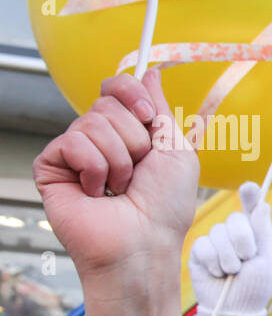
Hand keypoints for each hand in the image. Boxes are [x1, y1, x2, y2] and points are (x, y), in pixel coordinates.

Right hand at [33, 70, 199, 288]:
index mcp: (128, 132)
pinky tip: (96, 192)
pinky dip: (95, 167)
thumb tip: (151, 72)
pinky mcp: (51, 167)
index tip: (147, 116)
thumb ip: (160, 110)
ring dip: (119, 159)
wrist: (145, 243)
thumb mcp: (176, 151)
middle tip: (137, 172)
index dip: (130, 92)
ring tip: (119, 188)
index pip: (116, 87)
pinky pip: (73, 142)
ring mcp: (73, 153)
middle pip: (107, 103)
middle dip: (134, 138)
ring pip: (92, 122)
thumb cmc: (165, 207)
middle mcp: (99, 139)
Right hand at [189, 181, 271, 315]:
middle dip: (243, 242)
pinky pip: (203, 245)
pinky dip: (214, 262)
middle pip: (235, 220)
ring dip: (229, 257)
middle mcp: (233, 233)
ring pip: (218, 233)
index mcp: (254, 233)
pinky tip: (217, 274)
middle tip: (246, 261)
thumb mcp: (268, 260)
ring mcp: (214, 242)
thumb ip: (264, 231)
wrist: (234, 311)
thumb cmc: (255, 287)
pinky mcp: (198, 253)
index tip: (249, 187)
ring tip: (232, 273)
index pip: (251, 207)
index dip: (250, 195)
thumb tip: (263, 203)